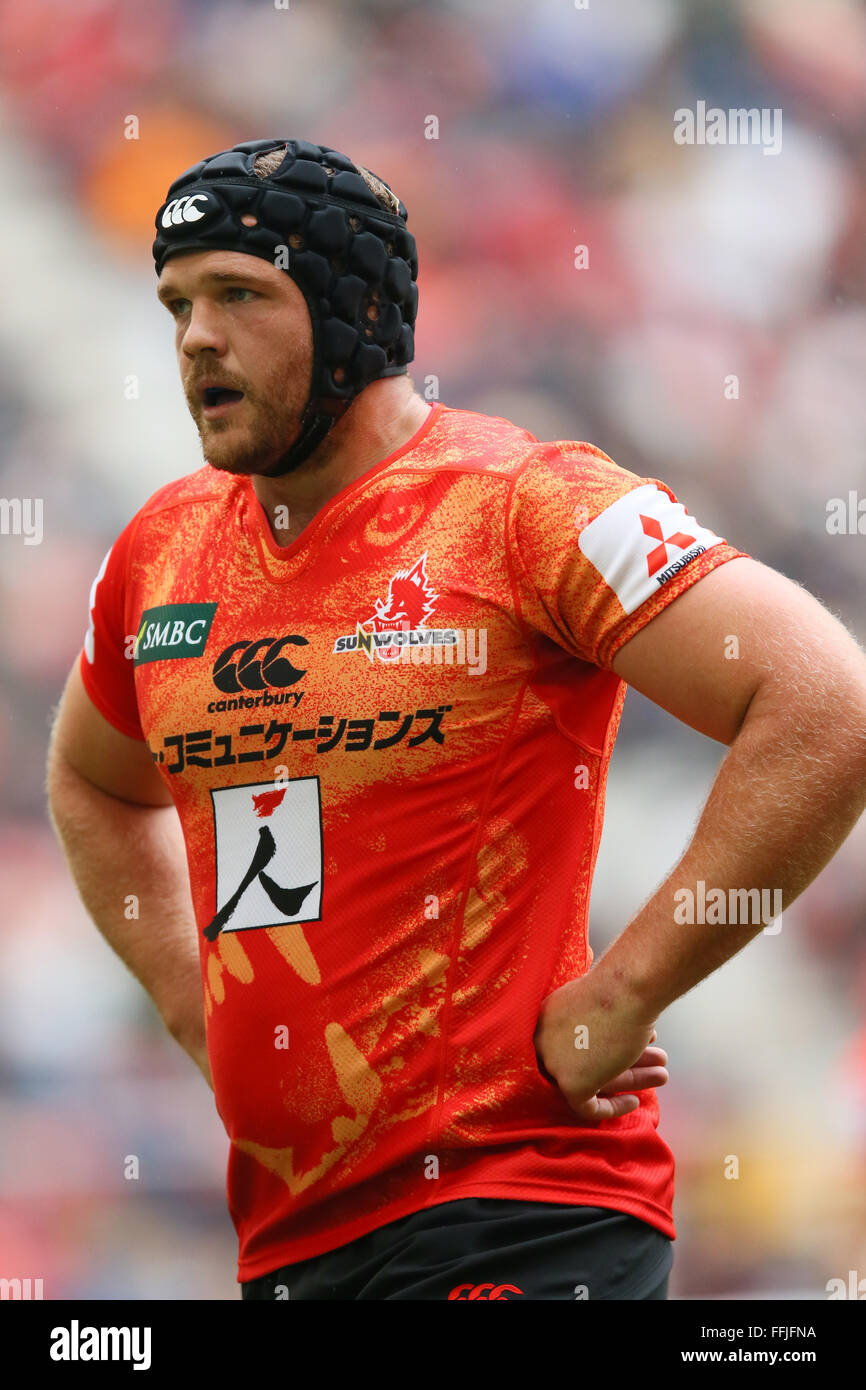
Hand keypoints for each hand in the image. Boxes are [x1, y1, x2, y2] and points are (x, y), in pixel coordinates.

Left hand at [533, 970, 667, 1122]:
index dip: (604, 1049)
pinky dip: (612, 1107)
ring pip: (595, 1078)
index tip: (629, 1052)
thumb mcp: (598, 1002)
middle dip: (625, 1062)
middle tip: (654, 1059)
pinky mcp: (570, 1085)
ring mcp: (554, 1063)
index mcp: (547, 1017)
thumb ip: (595, 1021)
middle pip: (586, 1060)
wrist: (627, 989)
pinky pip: (589, 1107)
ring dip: (631, 1078)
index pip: (572, 1044)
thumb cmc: (619, 987)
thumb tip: (613, 1034)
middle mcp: (544, 1040)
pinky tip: (633, 1100)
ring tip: (661, 1074)